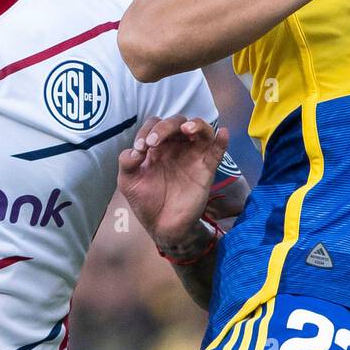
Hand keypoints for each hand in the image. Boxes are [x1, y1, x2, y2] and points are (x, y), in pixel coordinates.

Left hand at [117, 115, 229, 257]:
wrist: (162, 226)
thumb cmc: (145, 201)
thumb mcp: (128, 181)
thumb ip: (126, 162)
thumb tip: (136, 149)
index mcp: (157, 145)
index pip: (155, 124)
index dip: (147, 130)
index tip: (141, 148)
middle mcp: (176, 146)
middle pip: (177, 122)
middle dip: (165, 127)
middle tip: (153, 142)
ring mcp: (193, 155)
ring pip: (201, 130)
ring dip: (196, 125)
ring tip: (186, 129)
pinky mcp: (206, 168)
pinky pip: (217, 151)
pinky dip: (222, 141)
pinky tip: (222, 133)